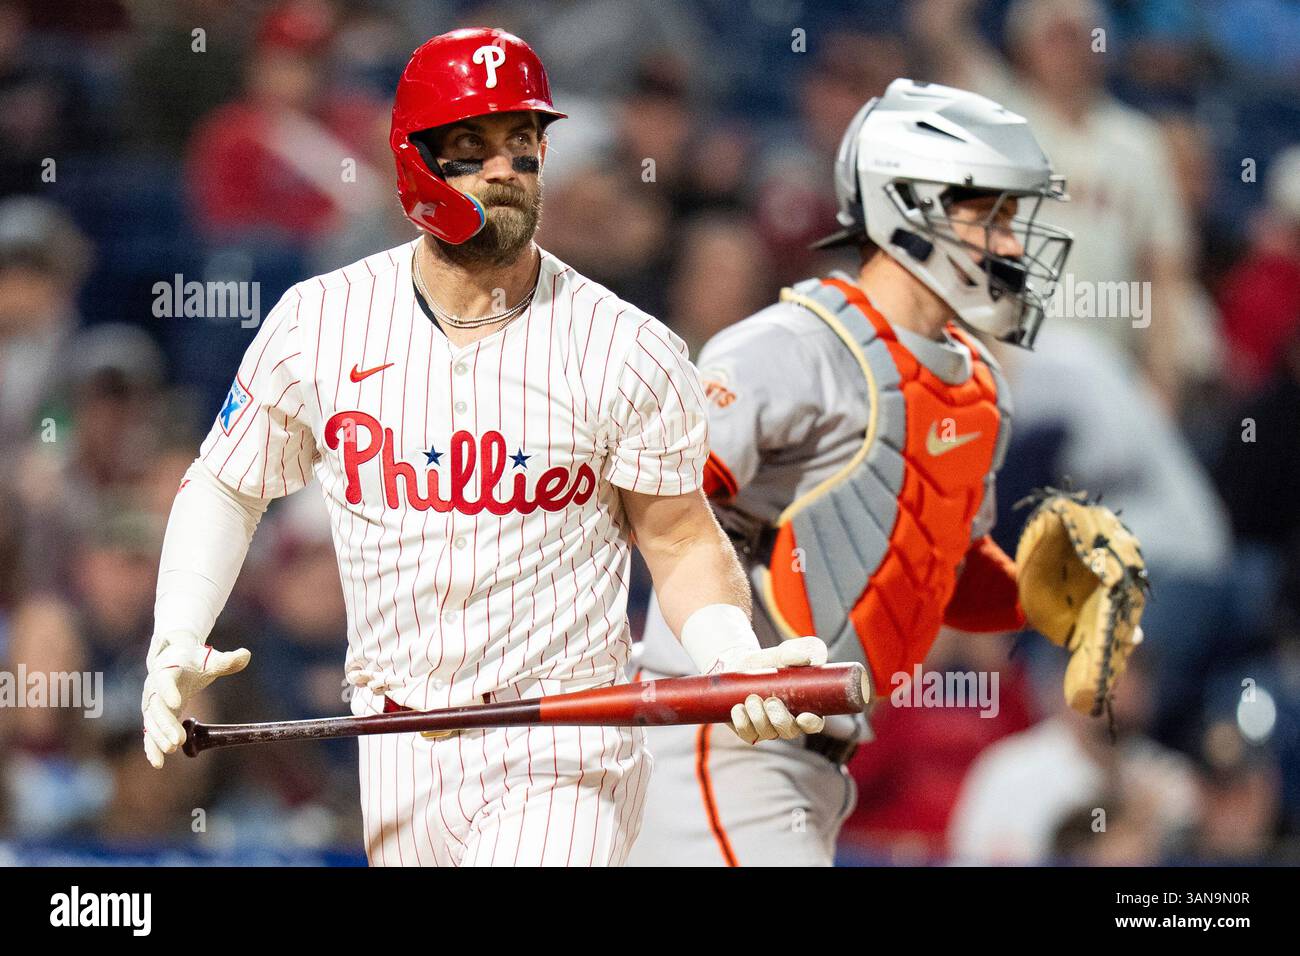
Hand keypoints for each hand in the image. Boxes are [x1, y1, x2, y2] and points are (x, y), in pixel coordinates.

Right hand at [142, 632, 250, 767]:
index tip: (177, 703)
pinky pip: (150, 734)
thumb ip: (227, 661)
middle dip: (166, 724)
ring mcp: (151, 705)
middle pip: (157, 707)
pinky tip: (158, 763)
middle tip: (178, 740)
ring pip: (152, 722)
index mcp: (168, 671)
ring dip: (160, 737)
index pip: (165, 680)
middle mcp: (155, 688)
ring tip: (172, 749)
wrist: (173, 661)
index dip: (169, 691)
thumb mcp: (210, 660)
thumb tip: (246, 654)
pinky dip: (152, 748)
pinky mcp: (153, 718)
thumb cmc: (195, 661)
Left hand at [718, 636, 828, 743]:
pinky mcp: (748, 729)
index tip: (803, 716)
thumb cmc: (771, 660)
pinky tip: (738, 708)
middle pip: (789, 731)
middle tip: (771, 701)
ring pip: (767, 733)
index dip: (811, 723)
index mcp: (804, 706)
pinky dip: (742, 723)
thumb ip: (799, 651)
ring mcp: (767, 728)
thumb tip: (805, 658)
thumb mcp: (785, 651)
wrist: (741, 664)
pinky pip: (747, 734)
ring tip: (751, 698)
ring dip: (759, 718)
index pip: (814, 723)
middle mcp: (787, 722)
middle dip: (780, 719)